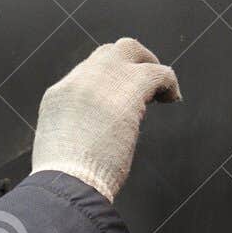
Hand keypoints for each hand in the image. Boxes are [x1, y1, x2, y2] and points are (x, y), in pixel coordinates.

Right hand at [31, 37, 180, 203]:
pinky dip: (169, 83)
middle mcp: (79, 80)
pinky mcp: (130, 88)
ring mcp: (103, 80)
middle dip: (126, 64)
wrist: (66, 182)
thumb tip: (90, 142)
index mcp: (59, 97)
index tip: (117, 102)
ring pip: (130, 50)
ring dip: (147, 65)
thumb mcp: (58, 150)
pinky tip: (172, 98)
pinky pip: (158, 72)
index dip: (106, 86)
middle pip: (106, 54)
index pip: (85, 76)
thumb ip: (73, 134)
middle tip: (143, 84)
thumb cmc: (63, 181)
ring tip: (161, 89)